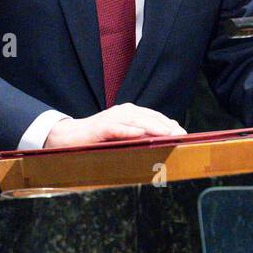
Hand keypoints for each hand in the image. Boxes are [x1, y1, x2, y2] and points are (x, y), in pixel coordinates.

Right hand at [44, 103, 186, 147]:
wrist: (68, 137)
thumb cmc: (97, 138)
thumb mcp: (122, 136)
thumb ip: (139, 136)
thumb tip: (161, 141)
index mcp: (129, 112)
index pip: (154, 116)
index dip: (169, 124)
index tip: (184, 133)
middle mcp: (122, 112)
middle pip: (149, 117)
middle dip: (166, 126)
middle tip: (181, 135)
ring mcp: (111, 118)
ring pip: (136, 121)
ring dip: (153, 127)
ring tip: (168, 134)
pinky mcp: (100, 127)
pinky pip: (116, 128)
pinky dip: (128, 131)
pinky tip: (140, 134)